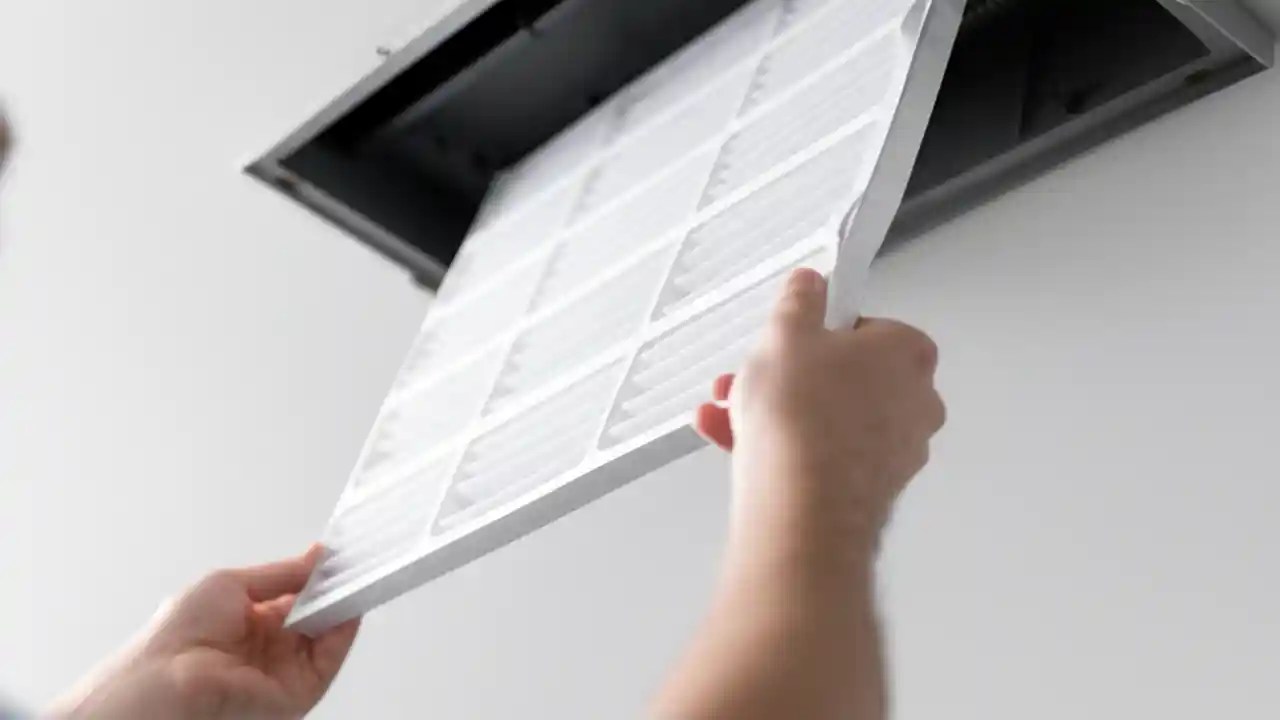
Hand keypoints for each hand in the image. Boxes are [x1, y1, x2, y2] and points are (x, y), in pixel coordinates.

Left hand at [50, 547, 359, 719]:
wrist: (169, 683)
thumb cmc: (178, 637)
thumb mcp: (230, 584)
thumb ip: (281, 573)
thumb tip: (316, 557)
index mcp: (243, 621)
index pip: (290, 596)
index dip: (313, 577)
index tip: (335, 557)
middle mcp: (265, 647)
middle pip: (312, 615)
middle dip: (332, 589)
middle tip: (352, 564)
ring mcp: (283, 670)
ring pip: (325, 635)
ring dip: (343, 607)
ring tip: (357, 578)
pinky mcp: (298, 691)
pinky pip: (328, 660)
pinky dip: (344, 633)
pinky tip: (351, 605)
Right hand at [694, 268, 944, 556]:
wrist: (802, 510)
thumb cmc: (804, 417)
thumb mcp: (786, 334)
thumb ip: (799, 300)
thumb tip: (809, 283)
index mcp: (908, 353)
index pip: (868, 327)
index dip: (821, 332)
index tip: (790, 339)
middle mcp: (915, 404)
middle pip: (844, 377)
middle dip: (788, 376)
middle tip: (750, 377)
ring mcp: (894, 452)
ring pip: (828, 420)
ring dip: (776, 412)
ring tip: (726, 411)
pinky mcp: (868, 491)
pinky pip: (821, 458)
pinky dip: (782, 449)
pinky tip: (731, 441)